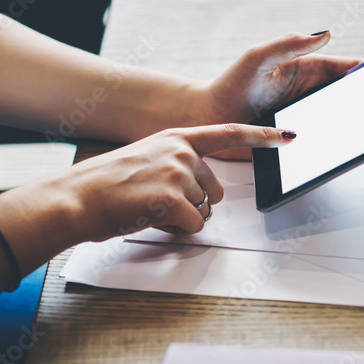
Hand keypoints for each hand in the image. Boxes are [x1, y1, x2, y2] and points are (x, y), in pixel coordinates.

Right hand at [60, 124, 295, 239]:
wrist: (76, 198)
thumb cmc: (105, 185)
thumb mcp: (145, 159)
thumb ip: (176, 165)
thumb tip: (199, 191)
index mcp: (176, 138)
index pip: (229, 133)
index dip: (261, 136)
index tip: (287, 136)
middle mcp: (181, 152)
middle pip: (216, 190)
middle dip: (194, 204)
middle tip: (157, 202)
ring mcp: (178, 174)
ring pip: (205, 211)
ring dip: (182, 219)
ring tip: (147, 208)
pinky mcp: (174, 199)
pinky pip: (194, 226)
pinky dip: (176, 231)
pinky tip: (149, 218)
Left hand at [202, 32, 358, 158]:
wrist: (208, 119)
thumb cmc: (230, 85)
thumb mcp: (258, 58)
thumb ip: (288, 44)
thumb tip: (325, 34)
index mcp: (305, 68)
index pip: (341, 68)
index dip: (362, 71)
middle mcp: (308, 92)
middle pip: (345, 95)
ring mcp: (304, 116)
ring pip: (337, 119)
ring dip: (352, 124)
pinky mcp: (295, 140)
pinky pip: (320, 142)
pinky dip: (333, 144)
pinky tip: (342, 149)